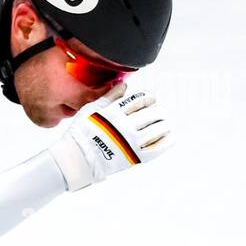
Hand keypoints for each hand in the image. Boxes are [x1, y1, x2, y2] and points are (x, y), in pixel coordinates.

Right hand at [50, 83, 172, 191]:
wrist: (77, 160)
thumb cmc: (81, 134)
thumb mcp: (90, 110)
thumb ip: (108, 97)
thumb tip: (123, 85)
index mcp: (115, 113)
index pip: (141, 100)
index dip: (150, 97)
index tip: (151, 99)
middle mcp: (125, 126)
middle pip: (154, 112)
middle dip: (158, 110)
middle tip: (158, 112)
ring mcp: (132, 142)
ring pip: (160, 128)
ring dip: (164, 123)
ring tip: (163, 123)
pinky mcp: (135, 157)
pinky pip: (159, 147)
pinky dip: (167, 140)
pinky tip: (168, 136)